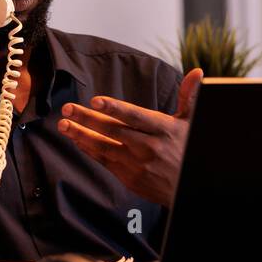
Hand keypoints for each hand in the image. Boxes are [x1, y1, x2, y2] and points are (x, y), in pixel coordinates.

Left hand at [58, 68, 203, 206]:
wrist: (190, 189)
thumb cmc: (189, 149)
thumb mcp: (193, 122)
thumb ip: (190, 96)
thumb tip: (197, 72)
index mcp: (164, 130)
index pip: (135, 117)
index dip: (114, 109)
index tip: (95, 101)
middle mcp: (149, 147)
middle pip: (113, 131)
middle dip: (87, 119)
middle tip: (67, 108)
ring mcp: (138, 164)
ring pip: (104, 147)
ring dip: (81, 135)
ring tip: (63, 125)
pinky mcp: (130, 178)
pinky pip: (105, 161)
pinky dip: (90, 150)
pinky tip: (77, 140)